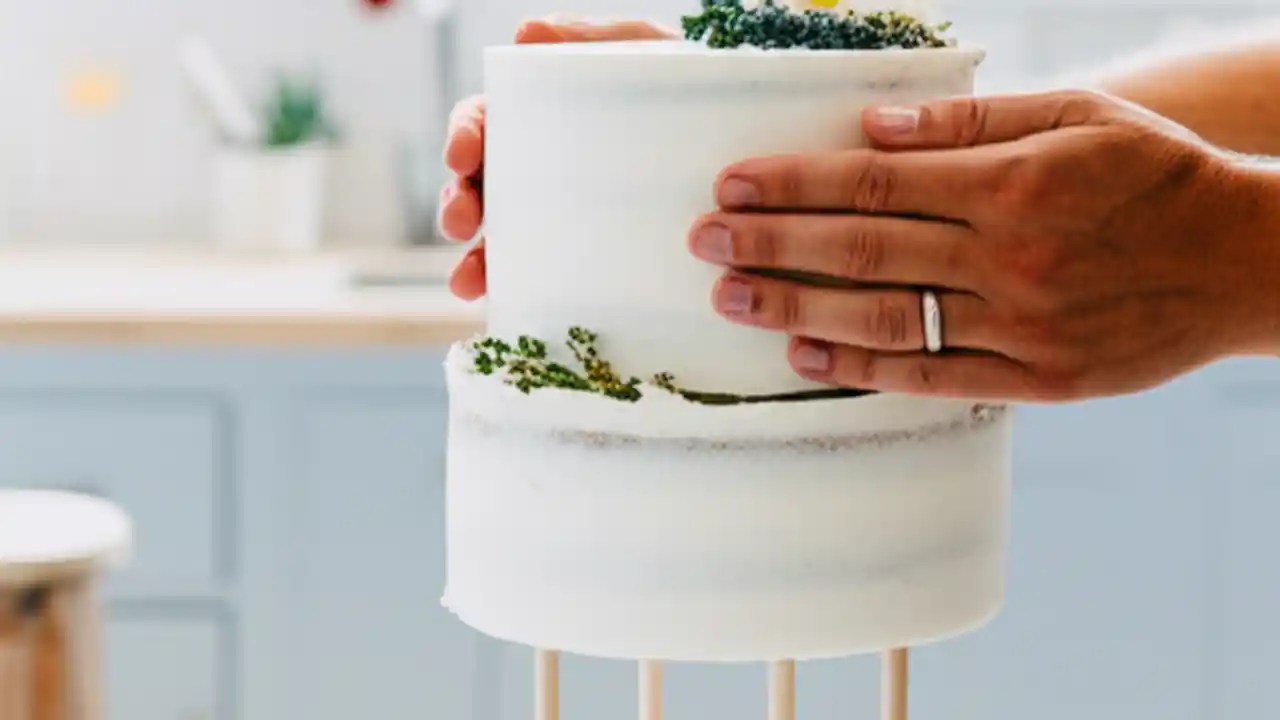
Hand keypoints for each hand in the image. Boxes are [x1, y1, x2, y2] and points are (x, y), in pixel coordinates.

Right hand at [439, 17, 677, 299]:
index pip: (484, 122)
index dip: (464, 136)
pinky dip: (516, 301)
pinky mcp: (586, 267)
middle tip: (462, 221)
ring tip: (467, 281)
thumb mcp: (647, 54)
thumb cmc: (688, 90)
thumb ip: (593, 39)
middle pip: (478, 187)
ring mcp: (558, 225)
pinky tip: (505, 311)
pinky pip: (542, 288)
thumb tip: (525, 34)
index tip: (461, 156)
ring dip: (472, 262)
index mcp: (540, 120)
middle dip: (458, 204)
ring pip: (497, 244)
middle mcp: (538, 174)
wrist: (751, 148)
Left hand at [691, 90, 1279, 400]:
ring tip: (731, 301)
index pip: (874, 180)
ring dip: (797, 311)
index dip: (793, 182)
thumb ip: (972, 121)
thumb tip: (871, 124)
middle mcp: (1008, 258)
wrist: (1243, 262)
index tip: (729, 183)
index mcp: (1013, 184)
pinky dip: (862, 369)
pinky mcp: (1036, 380)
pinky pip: (931, 378)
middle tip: (703, 243)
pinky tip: (805, 358)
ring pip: (886, 319)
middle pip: (862, 250)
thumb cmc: (1151, 174)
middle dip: (770, 245)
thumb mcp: (1077, 115)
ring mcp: (1020, 326)